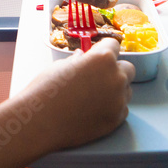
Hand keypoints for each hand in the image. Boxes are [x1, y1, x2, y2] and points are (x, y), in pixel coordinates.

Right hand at [14, 37, 134, 153]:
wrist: (39, 122)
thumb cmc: (45, 90)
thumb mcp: (60, 67)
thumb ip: (78, 61)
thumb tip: (82, 58)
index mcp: (102, 58)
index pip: (113, 45)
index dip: (103, 49)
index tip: (97, 55)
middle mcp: (116, 77)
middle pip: (127, 68)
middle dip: (115, 70)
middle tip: (97, 77)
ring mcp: (118, 100)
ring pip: (127, 90)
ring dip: (115, 89)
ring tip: (93, 96)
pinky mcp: (116, 119)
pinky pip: (122, 108)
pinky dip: (112, 107)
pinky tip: (93, 109)